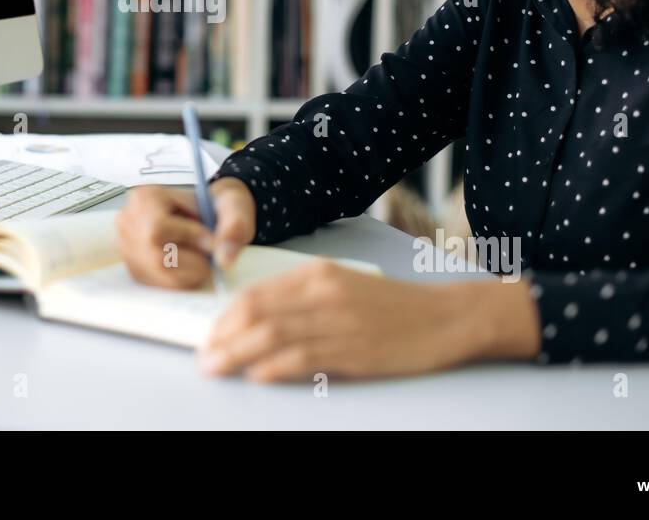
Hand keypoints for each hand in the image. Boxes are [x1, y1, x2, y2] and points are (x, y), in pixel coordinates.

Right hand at [116, 177, 255, 289]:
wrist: (209, 214)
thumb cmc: (217, 207)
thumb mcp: (233, 205)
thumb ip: (235, 225)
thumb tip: (224, 257)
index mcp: (145, 197)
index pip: (158, 228)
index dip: (189, 240)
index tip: (213, 242)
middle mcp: (128, 222)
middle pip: (156, 258)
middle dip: (192, 261)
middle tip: (209, 252)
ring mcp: (127, 248)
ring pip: (159, 275)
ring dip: (189, 272)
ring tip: (201, 255)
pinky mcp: (135, 269)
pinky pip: (160, 285)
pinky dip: (182, 279)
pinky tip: (191, 263)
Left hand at [198, 264, 539, 381]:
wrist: (444, 317)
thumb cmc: (391, 306)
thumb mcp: (342, 287)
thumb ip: (301, 299)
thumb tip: (256, 320)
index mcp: (317, 273)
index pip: (255, 293)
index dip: (224, 317)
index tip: (208, 335)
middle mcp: (322, 292)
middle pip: (256, 314)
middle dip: (221, 337)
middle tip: (204, 358)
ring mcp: (337, 320)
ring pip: (272, 336)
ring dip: (236, 354)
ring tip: (217, 369)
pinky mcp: (353, 349)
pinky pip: (302, 358)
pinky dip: (273, 367)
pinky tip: (256, 375)